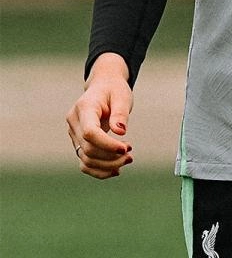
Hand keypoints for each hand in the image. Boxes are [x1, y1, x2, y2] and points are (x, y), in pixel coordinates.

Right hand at [65, 53, 133, 178]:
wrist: (103, 87)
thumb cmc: (114, 90)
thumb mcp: (122, 95)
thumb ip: (120, 113)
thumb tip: (120, 132)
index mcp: (84, 108)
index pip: (90, 133)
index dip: (107, 144)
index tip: (126, 148)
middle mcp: (74, 123)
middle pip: (88, 148)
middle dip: (111, 157)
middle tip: (130, 155)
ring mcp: (74, 134)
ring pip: (85, 159)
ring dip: (107, 165)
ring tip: (128, 160)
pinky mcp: (79, 143)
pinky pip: (84, 162)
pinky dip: (99, 170)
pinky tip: (116, 170)